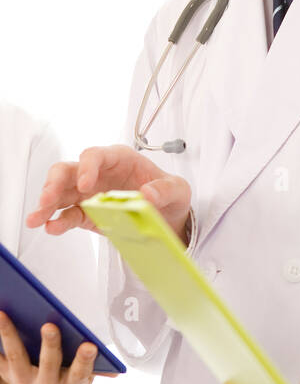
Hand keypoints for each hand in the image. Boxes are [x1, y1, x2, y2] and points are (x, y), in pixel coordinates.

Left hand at [0, 312, 114, 383]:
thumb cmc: (70, 378)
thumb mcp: (85, 376)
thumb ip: (97, 367)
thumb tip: (115, 369)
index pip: (80, 374)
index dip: (85, 360)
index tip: (89, 345)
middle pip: (48, 365)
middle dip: (50, 345)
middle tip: (49, 326)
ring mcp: (23, 383)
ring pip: (17, 357)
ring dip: (10, 335)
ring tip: (4, 313)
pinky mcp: (6, 375)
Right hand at [24, 144, 191, 243]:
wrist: (168, 216)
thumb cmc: (169, 194)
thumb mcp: (178, 189)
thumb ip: (165, 189)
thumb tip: (147, 195)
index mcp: (119, 159)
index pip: (95, 155)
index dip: (87, 167)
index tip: (85, 185)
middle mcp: (99, 173)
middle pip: (68, 170)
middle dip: (54, 183)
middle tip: (48, 199)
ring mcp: (88, 193)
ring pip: (60, 192)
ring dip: (46, 204)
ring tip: (36, 218)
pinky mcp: (86, 213)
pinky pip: (68, 215)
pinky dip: (58, 221)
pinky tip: (51, 227)